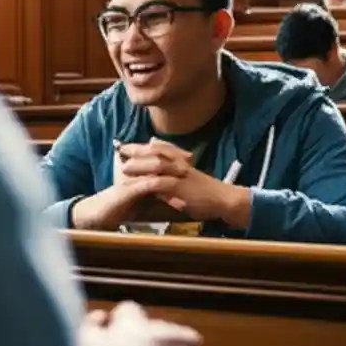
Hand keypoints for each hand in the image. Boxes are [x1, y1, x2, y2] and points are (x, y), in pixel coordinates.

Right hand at [70, 142, 186, 230]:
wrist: (100, 214)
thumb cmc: (120, 205)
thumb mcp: (140, 192)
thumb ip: (152, 186)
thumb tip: (169, 185)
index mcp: (135, 166)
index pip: (156, 152)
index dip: (172, 151)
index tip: (190, 156)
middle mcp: (133, 168)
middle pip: (156, 154)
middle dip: (175, 156)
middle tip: (191, 159)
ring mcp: (130, 177)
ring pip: (154, 166)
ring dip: (171, 167)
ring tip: (186, 171)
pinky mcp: (128, 189)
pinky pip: (149, 183)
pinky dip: (163, 183)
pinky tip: (174, 185)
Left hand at [118, 139, 250, 227]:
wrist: (225, 200)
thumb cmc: (206, 191)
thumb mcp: (189, 176)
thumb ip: (172, 170)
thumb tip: (157, 170)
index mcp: (182, 161)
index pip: (160, 148)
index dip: (143, 146)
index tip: (127, 145)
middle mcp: (180, 164)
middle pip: (156, 152)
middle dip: (137, 150)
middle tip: (121, 149)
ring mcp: (180, 175)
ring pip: (156, 165)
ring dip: (140, 165)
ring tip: (124, 167)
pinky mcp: (181, 187)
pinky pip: (160, 183)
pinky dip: (147, 182)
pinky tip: (137, 184)